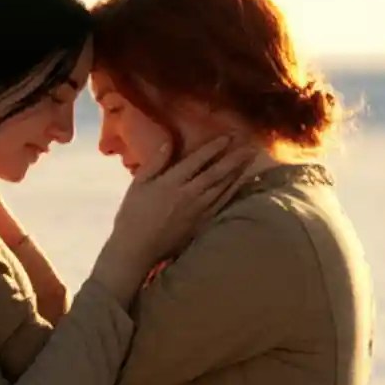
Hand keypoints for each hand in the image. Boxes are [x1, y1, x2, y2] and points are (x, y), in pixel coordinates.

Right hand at [92, 136, 256, 303]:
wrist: (138, 247)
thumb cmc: (133, 214)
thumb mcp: (138, 184)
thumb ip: (155, 163)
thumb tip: (168, 142)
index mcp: (171, 182)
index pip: (197, 160)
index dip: (213, 148)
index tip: (228, 137)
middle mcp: (188, 194)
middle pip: (216, 173)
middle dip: (234, 158)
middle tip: (250, 146)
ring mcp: (197, 210)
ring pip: (222, 188)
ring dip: (237, 172)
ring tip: (249, 160)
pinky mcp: (201, 223)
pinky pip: (221, 204)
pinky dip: (232, 192)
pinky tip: (240, 183)